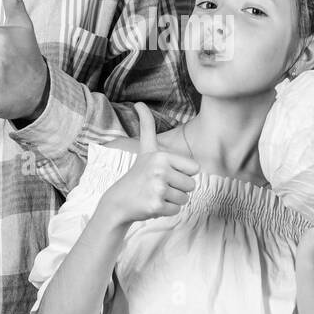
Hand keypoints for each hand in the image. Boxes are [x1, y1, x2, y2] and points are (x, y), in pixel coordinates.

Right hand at [98, 103, 199, 224]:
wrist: (119, 201)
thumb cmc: (138, 174)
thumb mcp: (145, 149)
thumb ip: (146, 126)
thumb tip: (139, 103)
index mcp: (162, 156)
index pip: (195, 169)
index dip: (183, 173)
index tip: (166, 173)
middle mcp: (160, 170)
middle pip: (192, 185)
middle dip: (179, 189)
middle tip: (159, 186)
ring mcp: (158, 188)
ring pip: (185, 199)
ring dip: (173, 200)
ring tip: (155, 194)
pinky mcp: (156, 205)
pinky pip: (177, 210)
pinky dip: (168, 211)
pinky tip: (153, 204)